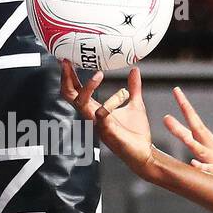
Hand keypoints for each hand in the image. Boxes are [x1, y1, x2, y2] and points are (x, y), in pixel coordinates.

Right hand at [60, 62, 159, 180]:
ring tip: (99, 74)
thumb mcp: (136, 104)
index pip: (76, 90)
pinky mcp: (108, 132)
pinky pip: (101, 116)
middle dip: (67, 78)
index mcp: (96, 109)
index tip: (68, 59)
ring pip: (81, 103)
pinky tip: (121, 94)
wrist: (145, 153)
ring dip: (88, 87)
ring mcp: (98, 124)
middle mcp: (93, 116)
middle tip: (68, 61)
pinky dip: (109, 104)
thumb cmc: (137, 133)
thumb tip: (135, 69)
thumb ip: (134, 87)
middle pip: (70, 96)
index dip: (69, 76)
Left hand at [162, 87, 212, 187]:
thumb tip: (166, 118)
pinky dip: (201, 167)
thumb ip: (183, 131)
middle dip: (183, 121)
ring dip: (190, 143)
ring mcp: (212, 158)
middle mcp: (208, 144)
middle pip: (195, 130)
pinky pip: (207, 170)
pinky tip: (193, 164)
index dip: (184, 104)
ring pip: (199, 149)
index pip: (193, 117)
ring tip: (183, 137)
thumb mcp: (201, 142)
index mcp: (204, 136)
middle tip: (166, 116)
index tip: (176, 90)